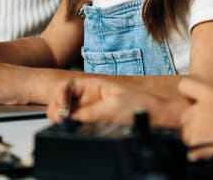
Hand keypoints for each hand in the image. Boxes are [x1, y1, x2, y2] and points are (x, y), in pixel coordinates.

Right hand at [46, 78, 170, 125]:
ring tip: (62, 123)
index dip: (59, 96)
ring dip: (62, 116)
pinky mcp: (95, 120)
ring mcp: (91, 108)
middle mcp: (90, 95)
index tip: (61, 109)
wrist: (156, 117)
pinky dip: (70, 124)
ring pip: (68, 111)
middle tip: (58, 119)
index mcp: (93, 85)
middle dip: (57, 107)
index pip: (68, 87)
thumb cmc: (140, 106)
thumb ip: (89, 113)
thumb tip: (69, 118)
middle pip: (64, 99)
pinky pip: (77, 121)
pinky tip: (71, 127)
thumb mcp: (112, 108)